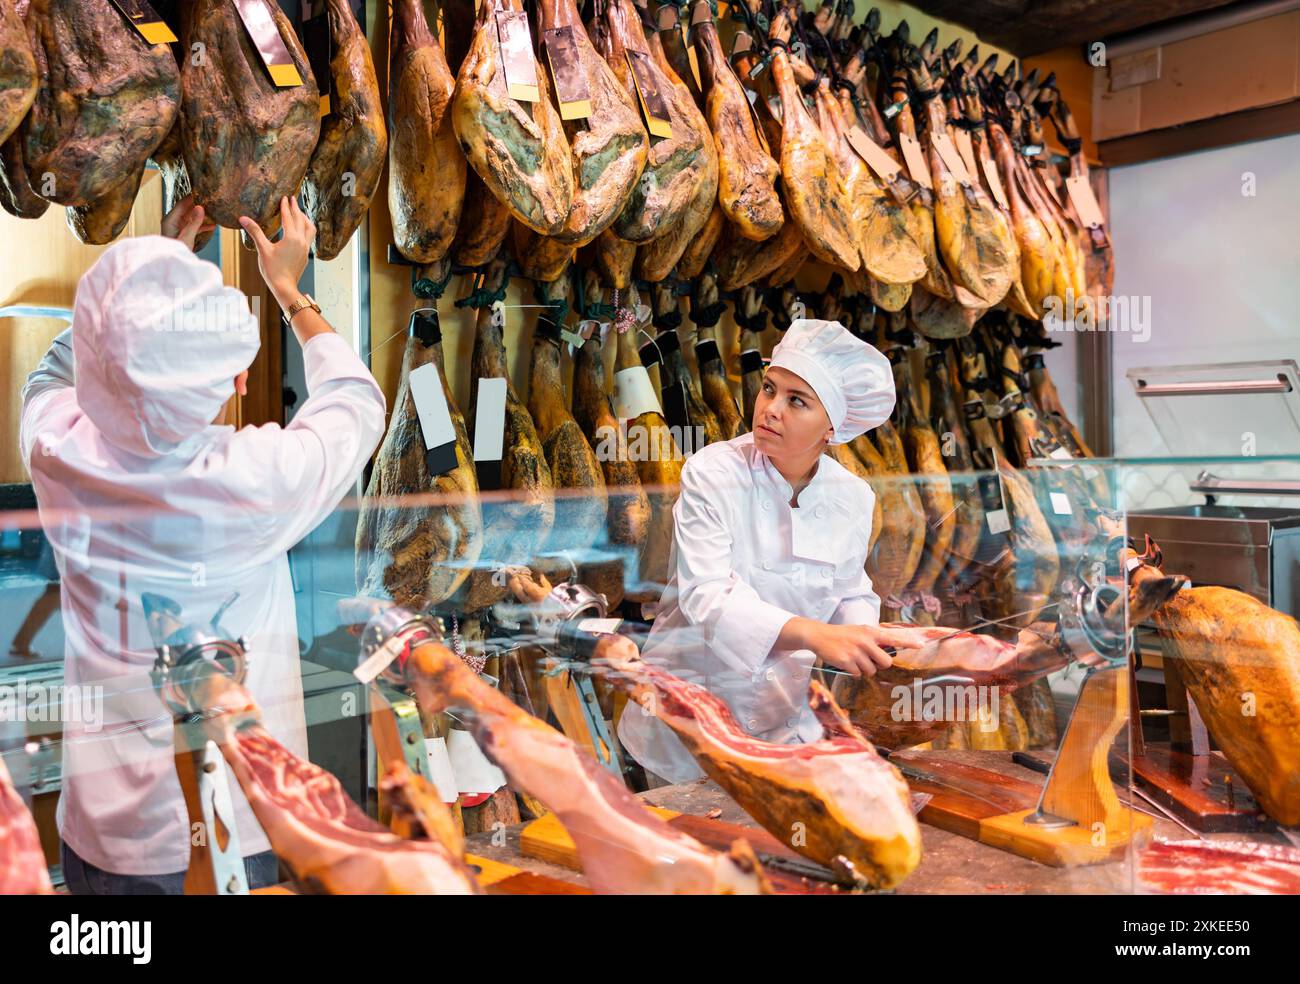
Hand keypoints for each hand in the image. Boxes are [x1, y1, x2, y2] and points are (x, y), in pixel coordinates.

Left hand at [160, 194, 214, 251]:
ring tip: (215, 212)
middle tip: (212, 201)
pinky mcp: (183, 234)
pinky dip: (202, 225)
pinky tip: (213, 225)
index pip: (183, 203)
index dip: (193, 197)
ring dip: (203, 216)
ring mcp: (178, 228)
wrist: (174, 267)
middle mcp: (173, 222)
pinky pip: (194, 226)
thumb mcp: (187, 237)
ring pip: (192, 218)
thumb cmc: (177, 252)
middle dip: (200, 206)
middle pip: (188, 209)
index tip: (204, 192)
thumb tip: (200, 207)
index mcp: (170, 220)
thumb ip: (194, 222)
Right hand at [239, 197, 314, 305]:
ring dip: (304, 218)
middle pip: (301, 220)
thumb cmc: (273, 270)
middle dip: (296, 208)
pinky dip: (306, 228)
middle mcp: (301, 241)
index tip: (284, 197)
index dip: (285, 207)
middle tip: (292, 199)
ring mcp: (305, 248)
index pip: (288, 217)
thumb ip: (254, 232)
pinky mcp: (305, 255)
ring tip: (299, 212)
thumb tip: (243, 218)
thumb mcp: (262, 249)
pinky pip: (309, 236)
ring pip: (309, 228)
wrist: (285, 287)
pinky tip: (302, 229)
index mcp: (291, 238)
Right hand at [793, 621, 923, 676]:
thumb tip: (888, 655)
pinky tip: (845, 662)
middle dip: (879, 664)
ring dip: (864, 669)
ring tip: (853, 658)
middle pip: (886, 662)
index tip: (922, 645)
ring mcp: (856, 651)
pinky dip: (853, 671)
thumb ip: (874, 641)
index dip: (908, 642)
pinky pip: (858, 674)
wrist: (819, 635)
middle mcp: (865, 641)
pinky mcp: (847, 661)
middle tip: (869, 660)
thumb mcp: (860, 632)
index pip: (893, 638)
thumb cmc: (842, 635)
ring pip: (871, 670)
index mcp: (870, 632)